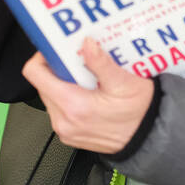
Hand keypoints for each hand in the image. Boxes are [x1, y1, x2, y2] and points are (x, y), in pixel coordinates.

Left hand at [22, 36, 155, 153]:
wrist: (149, 139)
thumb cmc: (140, 114)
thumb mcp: (125, 83)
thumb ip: (101, 62)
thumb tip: (86, 44)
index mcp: (73, 105)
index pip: (35, 73)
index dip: (43, 56)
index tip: (59, 49)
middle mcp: (63, 120)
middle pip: (43, 83)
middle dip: (58, 68)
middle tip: (80, 60)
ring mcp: (65, 129)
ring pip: (50, 95)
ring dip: (64, 83)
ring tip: (88, 77)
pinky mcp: (69, 134)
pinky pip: (59, 109)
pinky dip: (69, 97)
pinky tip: (89, 92)